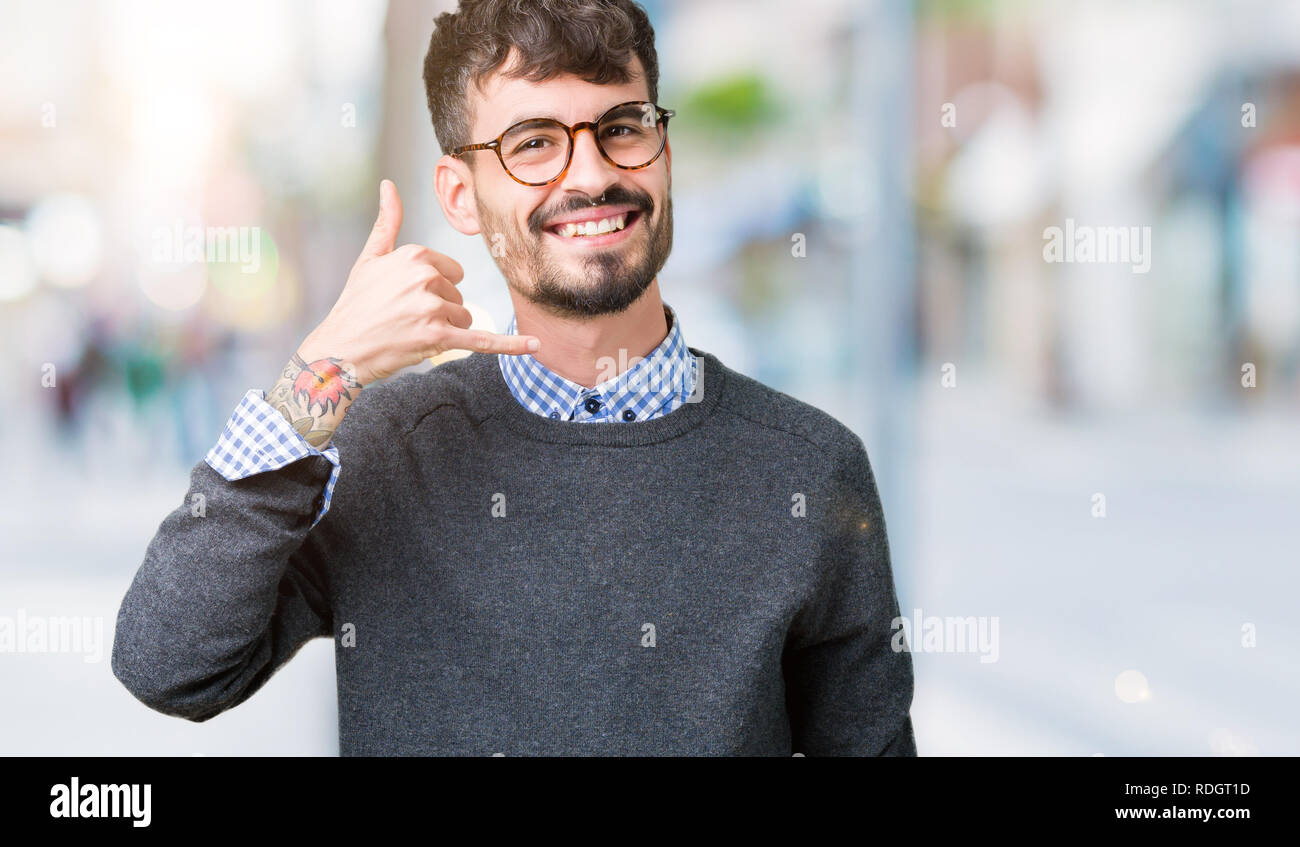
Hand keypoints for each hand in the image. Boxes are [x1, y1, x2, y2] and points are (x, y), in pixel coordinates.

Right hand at [298, 179, 539, 385]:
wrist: (341, 349)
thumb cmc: (356, 304)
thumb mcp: (370, 257)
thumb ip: (387, 220)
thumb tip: (389, 184)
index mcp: (415, 256)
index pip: (452, 272)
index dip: (434, 289)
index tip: (405, 297)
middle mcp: (425, 279)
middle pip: (459, 296)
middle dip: (440, 311)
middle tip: (405, 319)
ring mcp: (432, 309)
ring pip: (465, 319)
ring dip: (445, 330)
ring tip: (411, 333)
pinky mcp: (439, 339)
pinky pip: (483, 340)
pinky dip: (510, 346)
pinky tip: (536, 344)